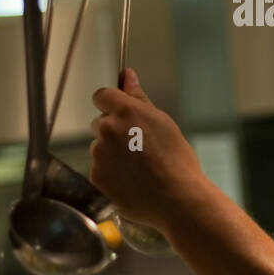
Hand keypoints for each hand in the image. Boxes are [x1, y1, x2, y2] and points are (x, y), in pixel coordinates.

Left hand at [89, 69, 206, 231]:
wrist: (177, 199)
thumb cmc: (177, 161)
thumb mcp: (163, 122)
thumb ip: (139, 98)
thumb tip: (127, 75)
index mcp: (125, 111)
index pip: (102, 95)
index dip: (111, 104)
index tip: (120, 113)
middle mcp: (107, 129)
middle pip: (100, 123)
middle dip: (114, 131)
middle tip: (138, 146)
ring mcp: (99, 154)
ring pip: (100, 147)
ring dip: (112, 153)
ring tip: (139, 167)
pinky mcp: (96, 176)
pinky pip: (100, 169)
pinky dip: (111, 173)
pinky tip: (132, 180)